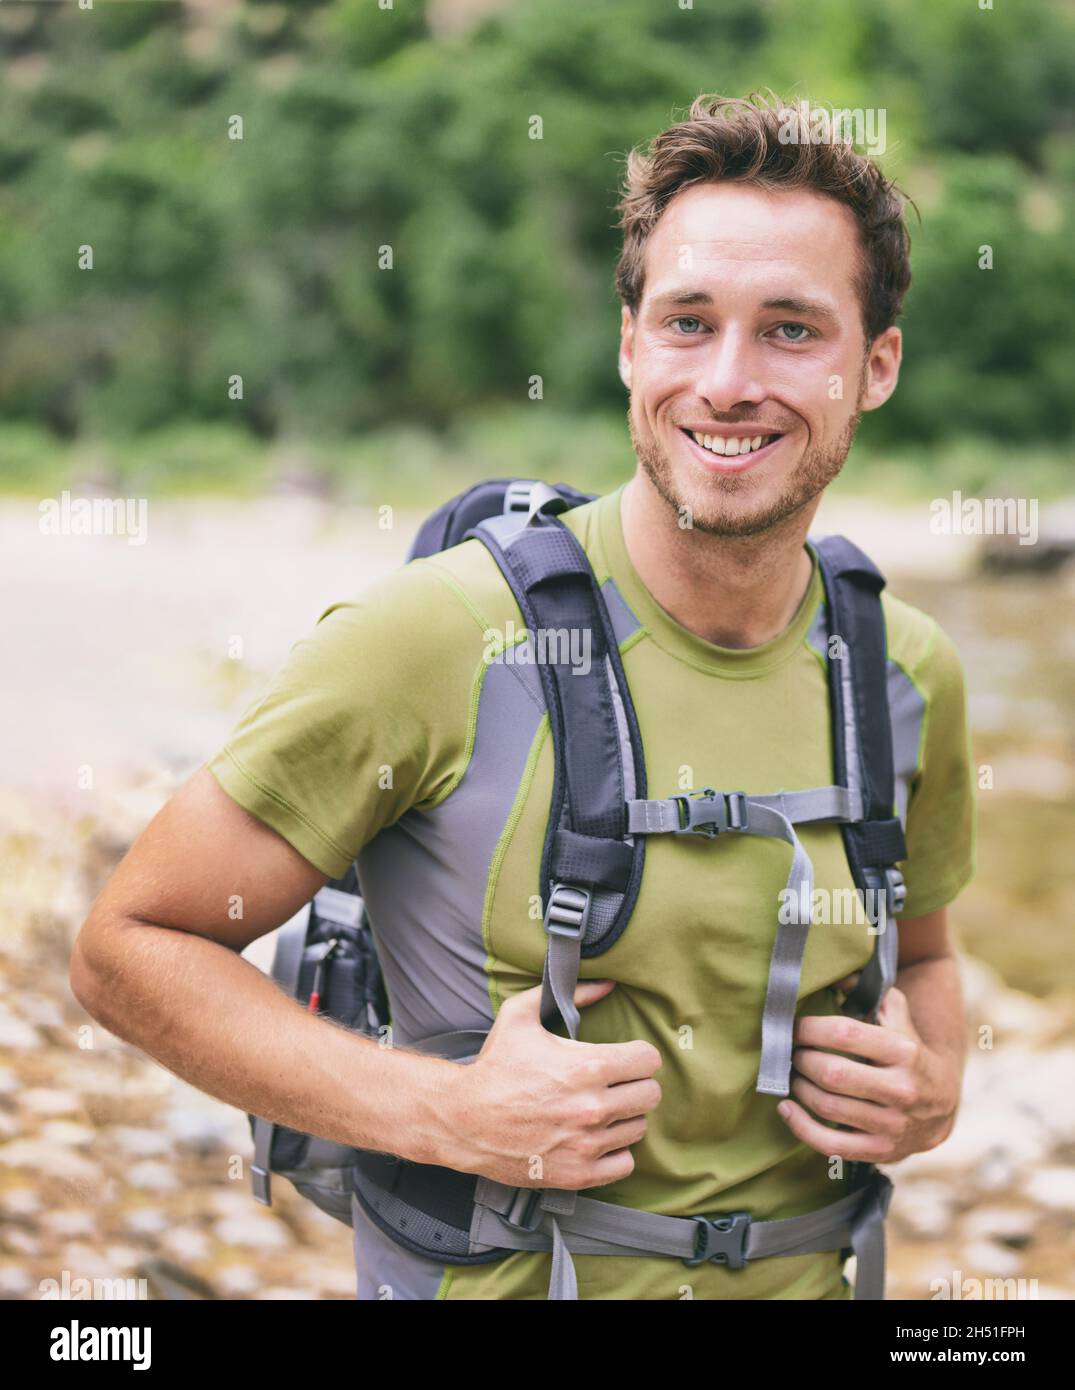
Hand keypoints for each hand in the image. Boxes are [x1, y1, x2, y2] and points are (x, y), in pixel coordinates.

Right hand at [441, 980, 662, 1190]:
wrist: (463, 1118)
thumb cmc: (494, 1067)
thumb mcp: (522, 1016)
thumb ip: (569, 994)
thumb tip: (606, 984)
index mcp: (587, 1066)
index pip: (649, 1060)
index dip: (638, 1056)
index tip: (625, 1059)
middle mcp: (593, 1107)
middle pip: (650, 1095)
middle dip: (635, 1085)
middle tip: (615, 1084)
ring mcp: (587, 1143)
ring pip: (638, 1128)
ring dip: (623, 1118)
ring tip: (599, 1110)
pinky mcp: (578, 1173)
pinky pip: (625, 1163)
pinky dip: (614, 1151)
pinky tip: (595, 1137)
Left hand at [776, 974, 959, 1162]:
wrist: (942, 1106)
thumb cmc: (910, 1053)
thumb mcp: (900, 1018)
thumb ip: (872, 993)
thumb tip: (837, 975)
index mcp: (904, 1052)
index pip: (845, 1034)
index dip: (810, 1029)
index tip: (795, 1027)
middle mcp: (902, 1089)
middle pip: (832, 1073)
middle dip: (801, 1059)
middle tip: (791, 1052)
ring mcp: (892, 1125)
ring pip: (828, 1107)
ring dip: (799, 1088)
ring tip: (792, 1074)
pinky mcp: (881, 1151)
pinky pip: (831, 1145)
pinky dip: (801, 1127)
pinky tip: (786, 1109)